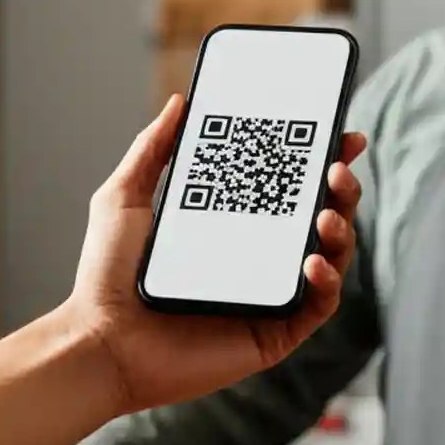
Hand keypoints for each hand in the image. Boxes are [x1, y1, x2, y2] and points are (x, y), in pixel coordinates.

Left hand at [64, 93, 366, 413]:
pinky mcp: (274, 333)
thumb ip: (152, 149)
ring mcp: (268, 294)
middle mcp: (256, 257)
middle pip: (319, 217)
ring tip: (328, 213)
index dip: (319, 161)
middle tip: (338, 167)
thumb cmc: (107, 277)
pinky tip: (313, 261)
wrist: (102, 341)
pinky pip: (318, 307)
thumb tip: (180, 103)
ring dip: (341, 230)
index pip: (287, 187)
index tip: (338, 134)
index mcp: (231, 224)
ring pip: (330, 258)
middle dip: (341, 189)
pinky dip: (327, 282)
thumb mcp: (124, 198)